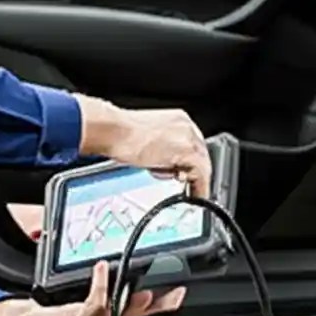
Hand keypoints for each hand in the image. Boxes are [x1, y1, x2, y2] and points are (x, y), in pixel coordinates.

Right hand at [76, 96, 212, 198]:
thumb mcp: (145, 138)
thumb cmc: (119, 133)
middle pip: (200, 153)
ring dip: (196, 181)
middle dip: (194, 172)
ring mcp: (187, 137)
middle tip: (191, 188)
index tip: (187, 174)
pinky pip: (201, 173)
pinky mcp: (186, 151)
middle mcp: (185, 125)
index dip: (189, 162)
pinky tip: (194, 196)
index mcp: (176, 119)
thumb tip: (163, 162)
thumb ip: (160, 148)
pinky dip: (200, 187)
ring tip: (190, 192)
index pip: (191, 143)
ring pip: (203, 164)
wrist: (112, 131)